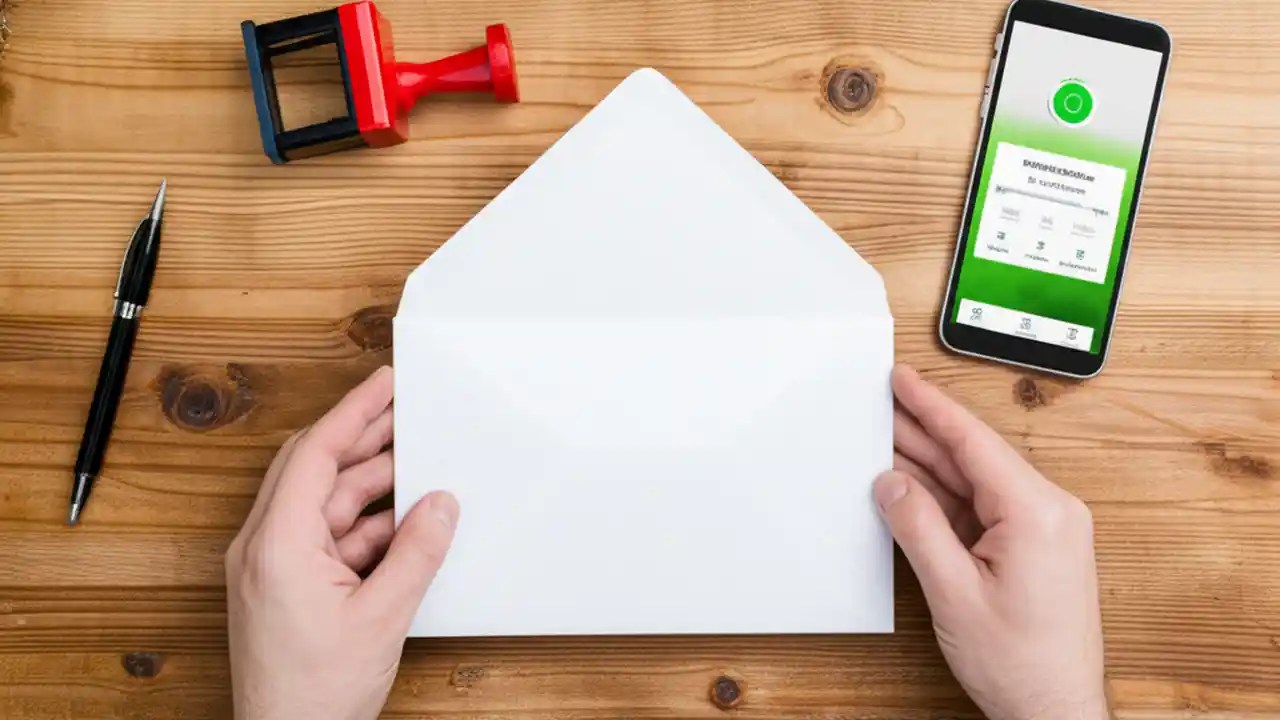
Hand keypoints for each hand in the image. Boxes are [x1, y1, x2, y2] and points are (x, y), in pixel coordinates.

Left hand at [225, 366, 459, 719]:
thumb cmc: (313, 695)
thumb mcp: (382, 617)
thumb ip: (417, 553)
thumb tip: (440, 504)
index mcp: (277, 545)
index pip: (314, 454)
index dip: (352, 412)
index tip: (382, 384)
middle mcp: (265, 548)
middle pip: (314, 470)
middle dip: (362, 439)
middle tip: (404, 411)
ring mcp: (273, 568)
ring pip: (324, 504)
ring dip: (370, 487)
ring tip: (418, 467)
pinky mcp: (286, 588)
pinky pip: (328, 538)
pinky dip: (366, 526)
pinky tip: (404, 523)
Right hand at [875, 365, 1106, 719]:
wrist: (1055, 709)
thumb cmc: (1020, 663)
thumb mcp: (952, 592)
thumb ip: (918, 528)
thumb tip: (891, 483)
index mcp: (1039, 513)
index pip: (974, 442)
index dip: (932, 406)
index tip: (903, 380)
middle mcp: (1050, 511)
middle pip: (973, 457)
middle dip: (923, 432)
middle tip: (879, 406)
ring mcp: (1044, 528)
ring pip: (975, 481)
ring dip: (930, 464)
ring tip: (884, 440)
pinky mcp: (1035, 545)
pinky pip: (982, 506)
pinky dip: (943, 496)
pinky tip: (909, 486)